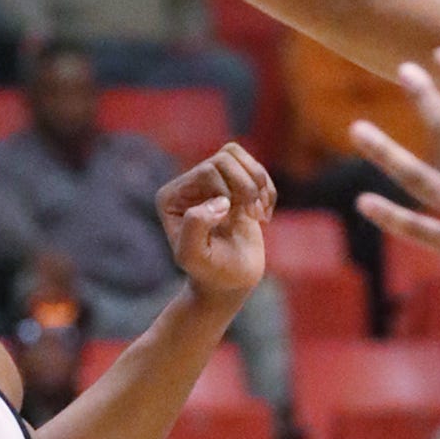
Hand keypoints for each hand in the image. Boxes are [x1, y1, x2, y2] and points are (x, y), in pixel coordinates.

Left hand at [160, 143, 274, 303]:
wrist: (230, 282)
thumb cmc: (209, 271)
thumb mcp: (193, 256)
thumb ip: (194, 226)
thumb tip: (220, 202)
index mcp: (171, 197)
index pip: (208, 169)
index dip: (228, 192)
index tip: (231, 221)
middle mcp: (188, 185)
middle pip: (226, 158)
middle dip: (246, 186)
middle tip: (252, 216)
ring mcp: (212, 184)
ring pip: (238, 156)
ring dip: (258, 183)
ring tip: (258, 213)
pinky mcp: (234, 187)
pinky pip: (254, 168)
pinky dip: (267, 189)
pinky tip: (264, 215)